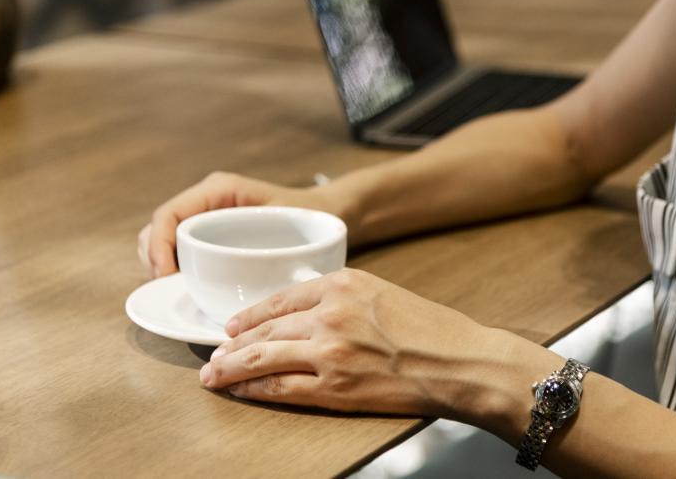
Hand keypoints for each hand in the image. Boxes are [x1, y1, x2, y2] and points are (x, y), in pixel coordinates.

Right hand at [137, 171, 351, 277]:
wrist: (322, 213)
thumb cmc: (309, 216)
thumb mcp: (293, 226)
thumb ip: (286, 249)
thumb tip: (286, 279)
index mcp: (220, 190)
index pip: (170, 214)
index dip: (159, 245)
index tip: (166, 276)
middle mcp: (206, 201)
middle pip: (158, 227)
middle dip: (153, 257)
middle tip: (166, 288)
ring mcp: (203, 218)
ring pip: (161, 239)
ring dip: (158, 264)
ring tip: (173, 290)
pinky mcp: (206, 236)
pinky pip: (176, 250)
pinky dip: (171, 268)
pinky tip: (184, 288)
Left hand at [198, 268, 556, 430]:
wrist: (461, 362)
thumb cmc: (432, 330)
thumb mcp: (383, 293)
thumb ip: (343, 298)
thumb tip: (307, 313)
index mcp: (344, 283)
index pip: (280, 298)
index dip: (250, 316)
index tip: (232, 326)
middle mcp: (331, 313)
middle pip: (265, 329)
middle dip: (232, 344)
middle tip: (213, 354)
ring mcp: (330, 351)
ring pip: (264, 358)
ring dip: (232, 368)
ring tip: (213, 375)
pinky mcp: (335, 386)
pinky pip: (281, 388)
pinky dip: (256, 390)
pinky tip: (241, 392)